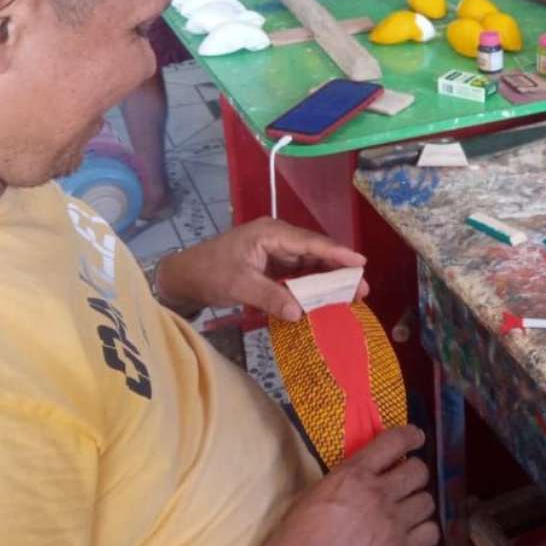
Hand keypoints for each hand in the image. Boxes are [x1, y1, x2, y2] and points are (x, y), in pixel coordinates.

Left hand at [154, 217, 366, 321]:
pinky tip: (326, 297)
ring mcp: (275, 249)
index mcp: (271, 233)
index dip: (337, 253)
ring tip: (351, 295)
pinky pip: (298, 272)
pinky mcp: (272, 263)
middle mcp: (277, 236)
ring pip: (309, 262)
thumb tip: (299, 313)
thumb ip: (270, 296)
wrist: (183, 276)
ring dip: (328, 278)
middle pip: (315, 251)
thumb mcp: (239, 285)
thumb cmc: (208, 273)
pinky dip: (312, 284)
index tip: (361, 263)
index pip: (310, 242)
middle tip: (362, 289)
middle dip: (339, 269)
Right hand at [242, 425, 439, 545]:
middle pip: (419, 471)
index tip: (416, 438)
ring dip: (417, 505)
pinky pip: (431, 534)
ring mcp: (392, 525)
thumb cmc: (292, 543)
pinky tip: (410, 537)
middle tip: (404, 484)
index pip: (394, 442)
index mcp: (352, 476)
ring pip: (427, 501)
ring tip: (404, 514)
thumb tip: (367, 478)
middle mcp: (378, 495)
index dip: (410, 436)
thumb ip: (345, 483)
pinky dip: (423, 533)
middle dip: (414, 474)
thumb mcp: (314, 496)